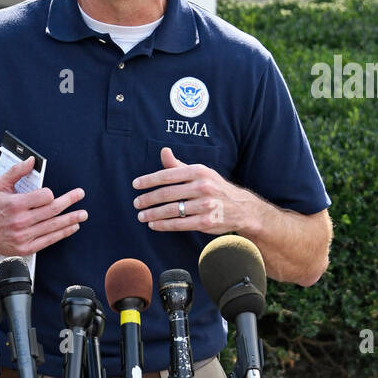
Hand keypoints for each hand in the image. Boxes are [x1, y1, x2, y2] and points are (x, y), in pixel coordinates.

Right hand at [0, 156, 86, 255]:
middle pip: (52, 210)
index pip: (44, 197)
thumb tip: (32, 160)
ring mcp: (24, 236)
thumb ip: (17, 171)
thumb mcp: (1, 185)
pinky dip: (63, 233)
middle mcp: (20, 221)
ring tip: (82, 214)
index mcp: (15, 204)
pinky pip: (49, 240)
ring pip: (54, 226)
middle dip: (69, 202)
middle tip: (80, 195)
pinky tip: (72, 227)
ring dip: (71, 219)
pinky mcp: (26, 248)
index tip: (50, 194)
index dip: (50, 194)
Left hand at [132, 147, 255, 232]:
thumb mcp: (200, 173)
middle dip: (148, 199)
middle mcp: (203, 187)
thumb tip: (163, 152)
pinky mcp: (206, 222)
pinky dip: (163, 225)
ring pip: (171, 210)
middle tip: (136, 203)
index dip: (149, 180)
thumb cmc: (215, 188)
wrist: (242, 208)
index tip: (135, 185)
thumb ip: (179, 166)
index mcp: (199, 171)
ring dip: (152, 214)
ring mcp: (205, 205)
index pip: (168, 175)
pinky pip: (179, 224)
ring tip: (141, 215)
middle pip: (167, 194)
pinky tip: (153, 224)